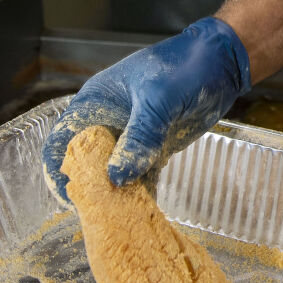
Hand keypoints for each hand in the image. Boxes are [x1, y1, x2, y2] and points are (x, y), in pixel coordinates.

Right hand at [41, 17, 250, 204]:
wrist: (223, 63)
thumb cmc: (184, 68)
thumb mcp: (158, 99)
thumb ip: (139, 135)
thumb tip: (117, 176)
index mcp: (95, 102)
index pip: (63, 137)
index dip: (59, 166)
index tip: (69, 194)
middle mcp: (107, 122)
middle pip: (86, 160)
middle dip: (89, 187)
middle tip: (98, 213)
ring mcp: (131, 136)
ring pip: (113, 171)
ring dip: (115, 193)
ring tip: (120, 219)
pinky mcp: (154, 147)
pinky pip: (140, 174)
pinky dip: (140, 191)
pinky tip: (143, 212)